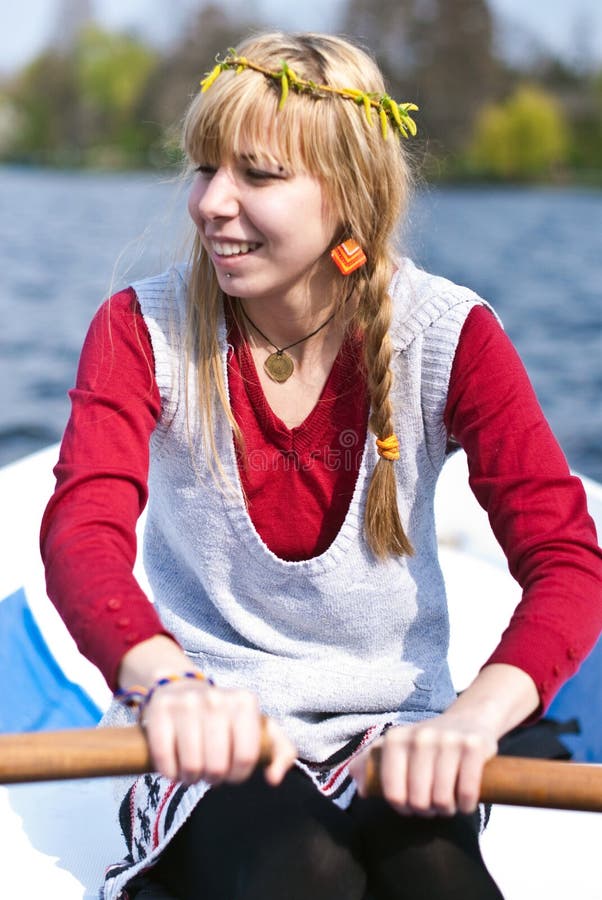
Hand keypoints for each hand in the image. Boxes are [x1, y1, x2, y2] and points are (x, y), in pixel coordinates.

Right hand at [141, 677, 295, 785]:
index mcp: (244, 701)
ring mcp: (187, 702)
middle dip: (213, 778)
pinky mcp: (160, 709)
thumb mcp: (257, 726)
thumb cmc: (223, 717)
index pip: (246, 756)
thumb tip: (273, 778)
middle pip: (218, 765)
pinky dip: (169, 772)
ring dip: (190, 778)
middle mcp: (216, 697)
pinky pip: (164, 758)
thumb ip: (280, 751)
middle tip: (209, 771)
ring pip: (191, 765)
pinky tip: (174, 767)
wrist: (179, 687)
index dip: (238, 775)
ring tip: (192, 770)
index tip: (230, 772)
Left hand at [349, 714, 496, 816]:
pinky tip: (464, 803)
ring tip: (447, 805)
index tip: (409, 807)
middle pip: (419, 800)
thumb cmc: (426, 743)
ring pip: (443, 798)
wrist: (468, 720)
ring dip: (446, 810)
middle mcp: (420, 736)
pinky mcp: (473, 746)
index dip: (401, 808)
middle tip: (431, 806)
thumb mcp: (396, 746)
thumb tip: (360, 787)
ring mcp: (448, 740)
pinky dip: (466, 805)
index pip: (392, 792)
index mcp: (396, 738)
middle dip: (425, 811)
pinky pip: (467, 791)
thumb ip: (369, 763)